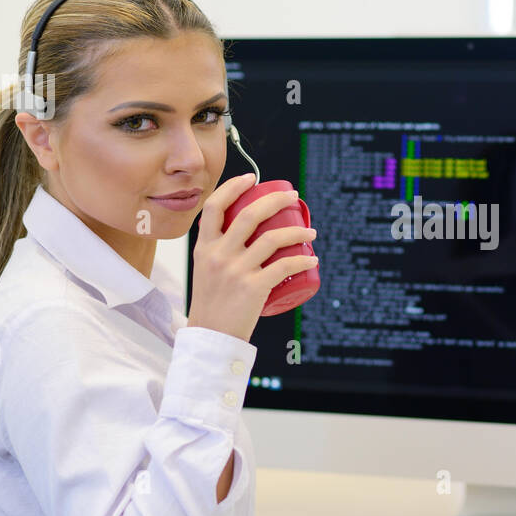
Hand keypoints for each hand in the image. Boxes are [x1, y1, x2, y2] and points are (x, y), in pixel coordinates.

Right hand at [186, 174, 319, 341]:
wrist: (211, 337)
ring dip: (297, 232)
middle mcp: (217, 254)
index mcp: (204, 247)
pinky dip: (302, 260)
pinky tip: (312, 259)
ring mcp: (235, 271)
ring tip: (311, 234)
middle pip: (250, 215)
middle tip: (293, 198)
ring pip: (272, 238)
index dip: (233, 186)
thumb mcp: (206, 269)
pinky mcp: (253, 288)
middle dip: (276, 200)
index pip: (213, 206)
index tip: (252, 178)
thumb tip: (248, 233)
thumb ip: (220, 250)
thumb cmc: (213, 302)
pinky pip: (284, 266)